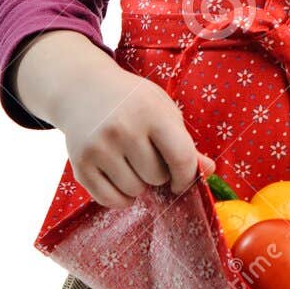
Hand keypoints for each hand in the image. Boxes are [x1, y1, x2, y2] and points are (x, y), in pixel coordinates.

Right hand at [53, 55, 206, 208]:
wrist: (84, 88)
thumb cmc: (132, 101)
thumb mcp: (162, 111)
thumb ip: (185, 143)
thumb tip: (209, 171)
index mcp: (151, 113)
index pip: (181, 158)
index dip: (187, 176)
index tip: (182, 180)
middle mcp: (123, 129)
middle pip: (156, 177)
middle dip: (159, 175)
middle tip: (149, 159)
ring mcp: (98, 147)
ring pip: (134, 191)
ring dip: (138, 185)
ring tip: (132, 164)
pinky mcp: (80, 164)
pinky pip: (109, 200)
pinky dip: (120, 197)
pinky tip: (119, 178)